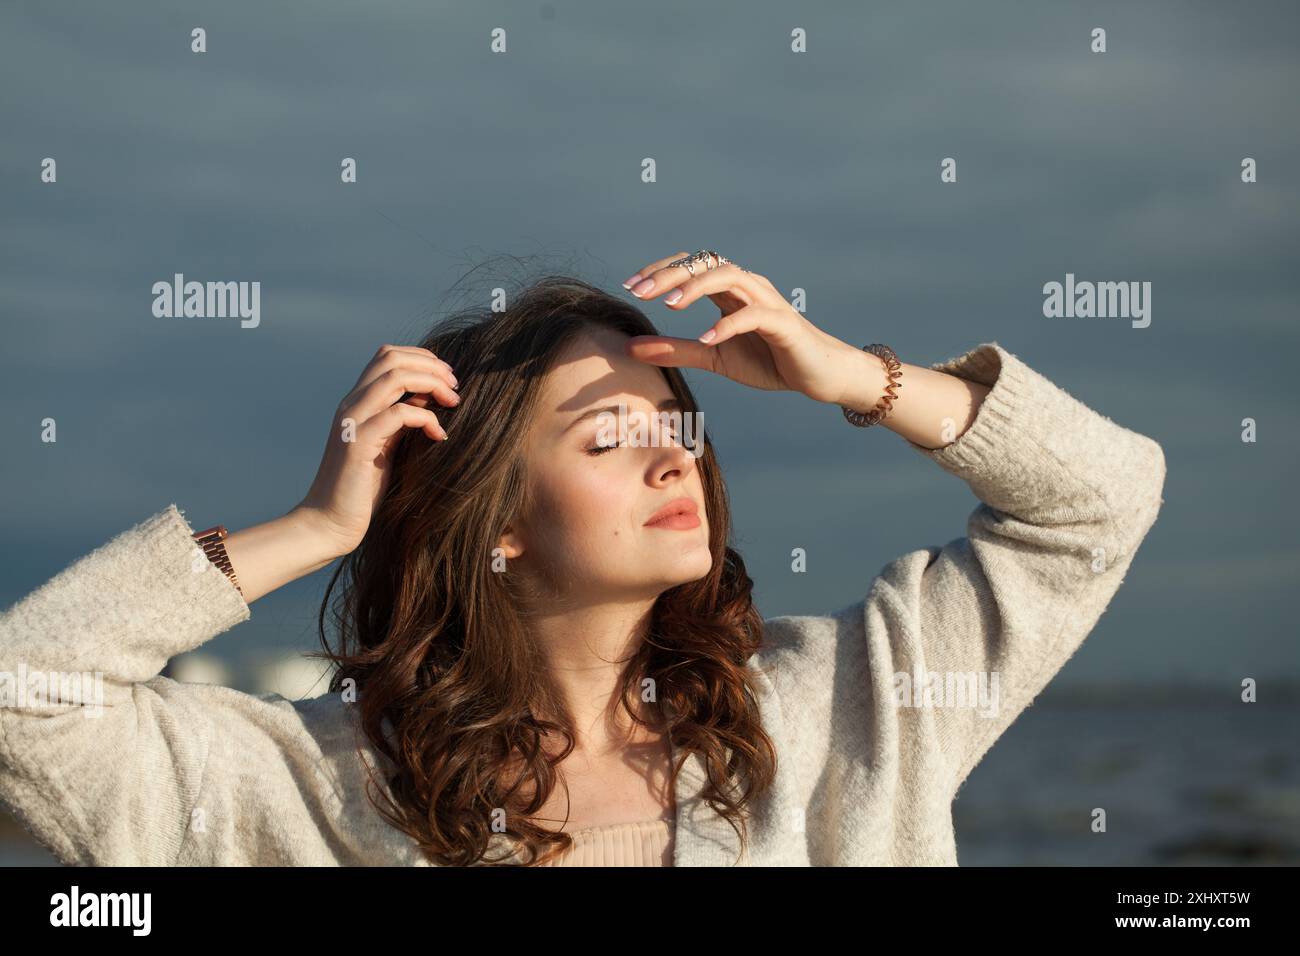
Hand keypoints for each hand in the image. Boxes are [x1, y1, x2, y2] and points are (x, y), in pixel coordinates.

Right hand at [292, 344, 459, 557]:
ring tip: (453, 402)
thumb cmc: (362, 490)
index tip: (448, 378)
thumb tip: (431, 398)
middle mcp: (351, 405)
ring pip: (395, 376)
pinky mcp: (358, 443)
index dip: (421, 358)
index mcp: (358, 402)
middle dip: (431, 364)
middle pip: (391, 357)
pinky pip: (398, 413)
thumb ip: (403, 421)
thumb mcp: (388, 446)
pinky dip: (426, 418)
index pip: (387, 356)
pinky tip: (439, 436)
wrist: (329, 523)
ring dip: (431, 383)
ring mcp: (352, 421)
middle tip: (455, 386)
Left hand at [622, 251, 858, 404]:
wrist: (817, 375)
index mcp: (729, 291)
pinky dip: (728, 324)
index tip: (630, 287)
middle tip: (639, 291)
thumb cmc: (768, 360)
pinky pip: (754, 314)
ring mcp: (767, 301)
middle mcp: (747, 287)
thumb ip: (676, 349)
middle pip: (705, 263)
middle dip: (670, 274)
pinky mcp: (783, 323)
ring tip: (669, 304)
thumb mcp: (713, 356)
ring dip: (697, 287)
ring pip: (729, 276)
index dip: (660, 271)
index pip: (691, 265)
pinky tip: (707, 337)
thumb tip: (630, 348)